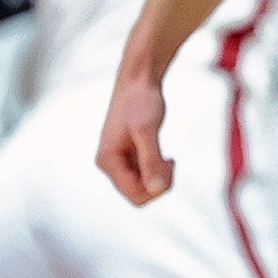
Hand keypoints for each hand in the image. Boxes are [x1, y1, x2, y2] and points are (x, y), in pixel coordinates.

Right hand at [96, 70, 173, 204]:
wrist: (138, 81)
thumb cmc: (141, 101)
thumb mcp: (147, 130)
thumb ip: (151, 161)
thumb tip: (157, 189)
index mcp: (107, 161)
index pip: (135, 195)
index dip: (157, 187)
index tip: (169, 163)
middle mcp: (109, 165)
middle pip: (139, 195)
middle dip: (159, 184)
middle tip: (171, 162)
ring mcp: (119, 162)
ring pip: (144, 188)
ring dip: (160, 177)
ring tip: (169, 159)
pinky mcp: (129, 158)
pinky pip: (146, 178)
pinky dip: (159, 172)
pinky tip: (166, 158)